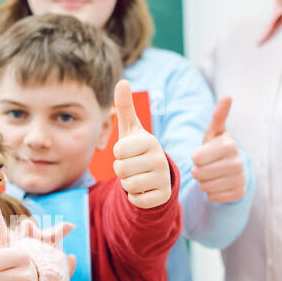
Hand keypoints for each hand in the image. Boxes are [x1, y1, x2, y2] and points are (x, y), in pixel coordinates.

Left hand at [112, 80, 170, 207]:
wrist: (156, 175)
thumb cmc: (138, 149)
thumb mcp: (131, 129)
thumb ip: (125, 107)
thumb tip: (122, 80)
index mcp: (150, 141)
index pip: (118, 151)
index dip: (118, 154)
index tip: (129, 152)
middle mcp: (160, 158)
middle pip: (121, 169)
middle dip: (121, 170)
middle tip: (133, 166)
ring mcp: (162, 178)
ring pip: (128, 185)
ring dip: (127, 184)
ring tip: (137, 176)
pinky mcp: (162, 196)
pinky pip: (136, 200)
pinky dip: (134, 197)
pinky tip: (143, 189)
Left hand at [190, 96, 245, 202]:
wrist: (231, 168)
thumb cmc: (217, 147)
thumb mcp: (215, 131)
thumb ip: (218, 116)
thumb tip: (228, 96)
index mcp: (230, 145)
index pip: (197, 158)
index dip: (196, 158)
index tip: (202, 154)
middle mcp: (238, 162)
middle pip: (199, 173)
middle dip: (198, 171)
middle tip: (206, 166)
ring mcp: (240, 178)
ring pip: (205, 187)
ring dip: (203, 182)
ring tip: (211, 174)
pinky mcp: (239, 193)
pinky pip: (213, 197)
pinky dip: (211, 193)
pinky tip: (218, 184)